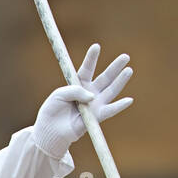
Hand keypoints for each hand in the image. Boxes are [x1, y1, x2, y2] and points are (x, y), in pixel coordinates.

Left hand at [33, 44, 133, 158]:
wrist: (49, 131)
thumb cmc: (52, 111)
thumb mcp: (59, 94)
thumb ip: (75, 90)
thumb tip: (92, 96)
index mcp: (79, 84)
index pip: (87, 68)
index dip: (92, 58)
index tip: (96, 46)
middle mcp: (90, 93)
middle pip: (105, 78)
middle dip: (115, 67)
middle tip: (125, 56)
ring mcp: (94, 104)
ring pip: (110, 91)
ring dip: (120, 81)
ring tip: (129, 70)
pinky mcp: (96, 116)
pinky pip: (109, 111)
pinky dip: (119, 106)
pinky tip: (129, 100)